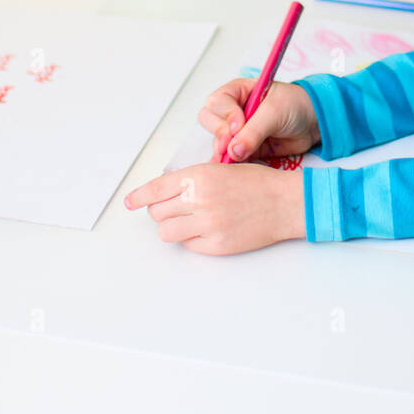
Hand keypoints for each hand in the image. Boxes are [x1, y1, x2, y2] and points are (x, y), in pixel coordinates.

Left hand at [124, 163, 305, 254]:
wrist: (284, 202)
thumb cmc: (257, 182)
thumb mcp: (221, 168)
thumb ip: (193, 179)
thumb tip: (167, 190)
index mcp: (198, 176)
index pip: (155, 189)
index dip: (138, 197)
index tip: (129, 202)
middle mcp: (199, 200)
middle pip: (158, 213)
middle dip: (163, 210)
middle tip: (176, 208)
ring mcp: (207, 225)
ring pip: (167, 232)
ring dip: (173, 227)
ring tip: (189, 221)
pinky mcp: (216, 245)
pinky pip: (188, 245)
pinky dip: (192, 238)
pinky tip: (208, 229)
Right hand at [198, 76, 320, 164]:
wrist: (313, 123)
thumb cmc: (296, 106)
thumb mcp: (275, 112)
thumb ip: (254, 131)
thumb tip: (233, 150)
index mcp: (238, 92)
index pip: (217, 101)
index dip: (226, 115)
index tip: (239, 126)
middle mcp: (233, 110)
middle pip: (209, 120)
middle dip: (220, 133)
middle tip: (234, 144)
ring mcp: (237, 130)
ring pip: (217, 140)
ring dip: (224, 150)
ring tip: (238, 157)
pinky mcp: (244, 148)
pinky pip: (229, 156)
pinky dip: (229, 163)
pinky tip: (231, 169)